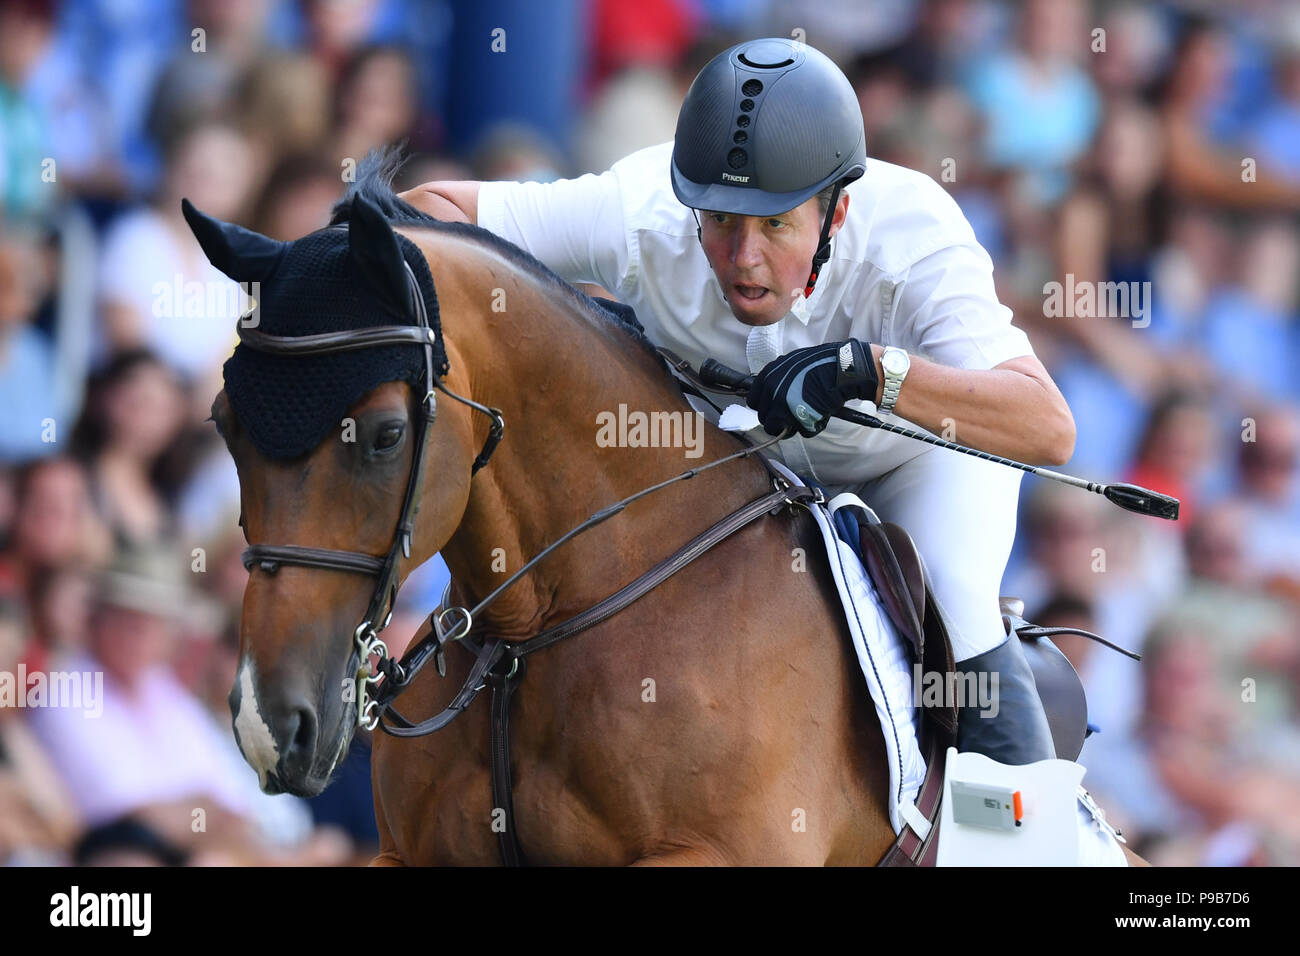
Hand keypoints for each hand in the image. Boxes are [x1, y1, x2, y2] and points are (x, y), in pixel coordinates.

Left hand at [747, 339, 878, 436]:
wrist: (840, 367)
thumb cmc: (819, 364)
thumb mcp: (790, 364)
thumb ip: (777, 380)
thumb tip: (771, 394)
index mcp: (767, 377)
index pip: (754, 402)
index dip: (766, 408)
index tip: (775, 410)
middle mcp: (771, 391)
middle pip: (764, 419)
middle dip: (778, 421)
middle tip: (793, 417)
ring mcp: (782, 405)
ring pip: (778, 430)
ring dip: (792, 427)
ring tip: (808, 415)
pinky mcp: (798, 418)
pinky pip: (801, 432)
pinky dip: (811, 428)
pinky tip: (821, 415)